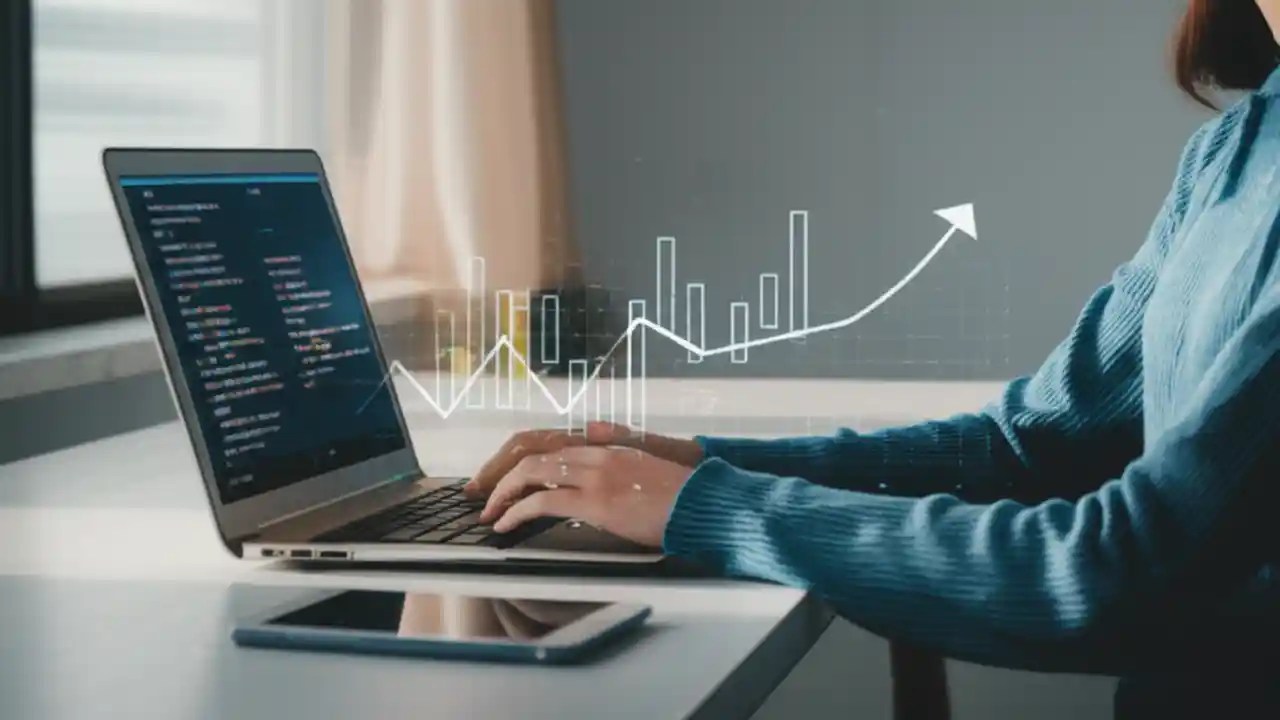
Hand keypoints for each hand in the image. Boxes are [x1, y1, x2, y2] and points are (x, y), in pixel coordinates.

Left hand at [479, 445, 693, 547]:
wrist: (701, 503)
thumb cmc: (677, 493)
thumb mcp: (642, 464)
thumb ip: (616, 450)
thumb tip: (592, 436)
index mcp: (605, 446)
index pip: (548, 445)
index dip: (518, 460)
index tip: (503, 479)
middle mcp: (595, 453)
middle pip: (532, 454)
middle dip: (501, 475)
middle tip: (485, 497)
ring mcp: (594, 474)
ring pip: (531, 473)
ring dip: (503, 494)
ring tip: (490, 514)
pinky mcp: (594, 501)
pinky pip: (541, 501)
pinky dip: (517, 512)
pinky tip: (506, 524)